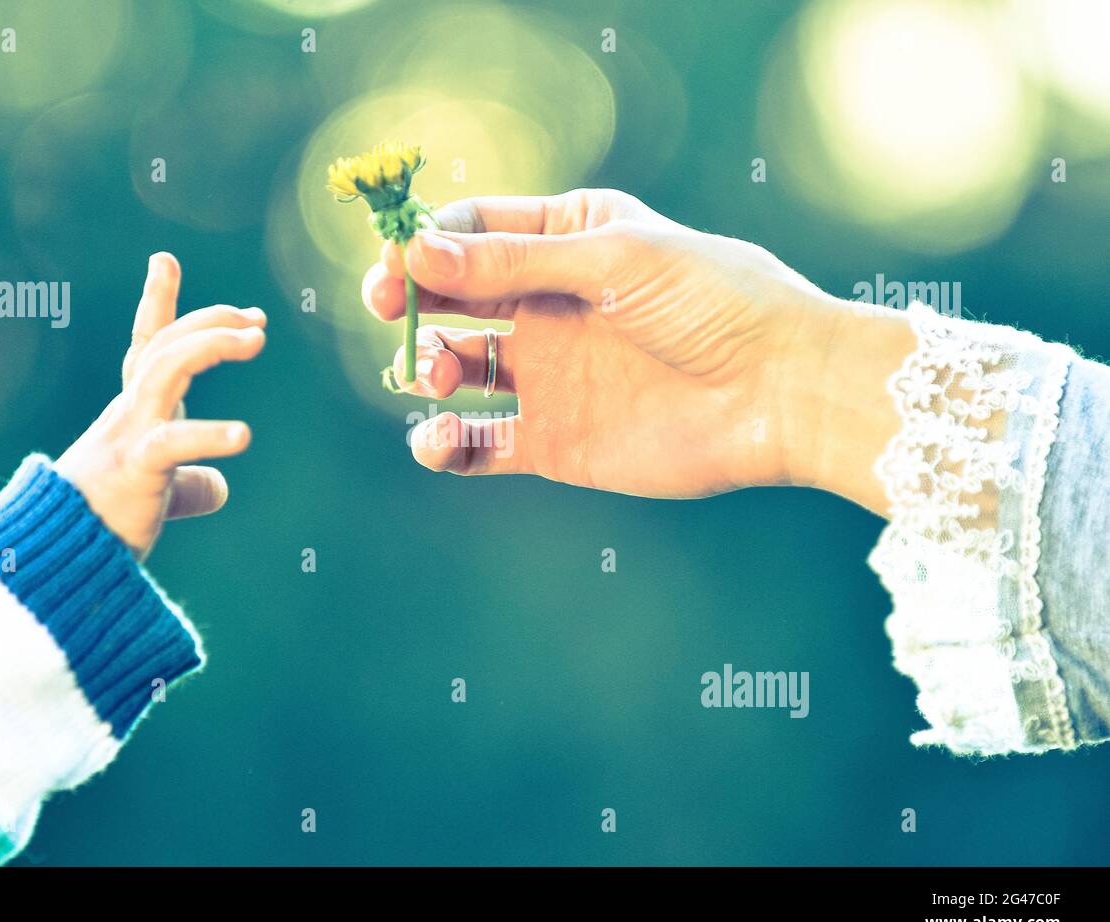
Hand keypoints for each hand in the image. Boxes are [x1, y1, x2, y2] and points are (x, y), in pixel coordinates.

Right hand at [55, 253, 265, 558]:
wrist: (58, 562)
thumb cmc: (101, 528)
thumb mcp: (157, 497)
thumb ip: (189, 485)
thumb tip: (218, 486)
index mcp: (134, 415)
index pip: (146, 347)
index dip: (158, 303)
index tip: (164, 260)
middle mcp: (128, 414)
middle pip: (165, 346)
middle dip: (207, 321)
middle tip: (255, 321)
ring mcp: (129, 437)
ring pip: (165, 368)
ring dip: (211, 344)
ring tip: (255, 339)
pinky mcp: (136, 472)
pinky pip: (172, 443)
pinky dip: (208, 435)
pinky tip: (242, 435)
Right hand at [361, 189, 913, 512]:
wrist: (780, 392)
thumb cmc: (713, 302)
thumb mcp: (612, 261)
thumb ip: (513, 264)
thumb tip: (415, 253)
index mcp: (568, 239)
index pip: (473, 230)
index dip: (426, 242)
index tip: (395, 258)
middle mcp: (550, 306)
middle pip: (452, 298)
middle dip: (410, 300)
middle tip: (386, 308)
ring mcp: (549, 376)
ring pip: (456, 371)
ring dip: (428, 369)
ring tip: (440, 378)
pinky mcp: (553, 442)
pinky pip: (479, 447)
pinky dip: (446, 447)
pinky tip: (441, 441)